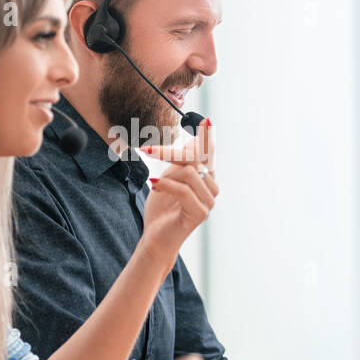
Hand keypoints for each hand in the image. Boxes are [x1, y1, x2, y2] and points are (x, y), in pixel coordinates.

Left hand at [138, 119, 217, 260]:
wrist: (156, 238)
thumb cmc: (161, 209)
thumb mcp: (168, 179)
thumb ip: (179, 162)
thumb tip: (193, 140)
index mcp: (206, 178)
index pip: (209, 153)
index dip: (207, 137)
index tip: (206, 120)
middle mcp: (212, 188)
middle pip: (196, 159)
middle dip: (170, 153)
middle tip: (147, 149)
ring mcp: (209, 201)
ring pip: (189, 173)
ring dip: (166, 175)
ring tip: (154, 182)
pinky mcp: (201, 212)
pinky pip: (183, 190)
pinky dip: (166, 185)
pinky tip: (155, 185)